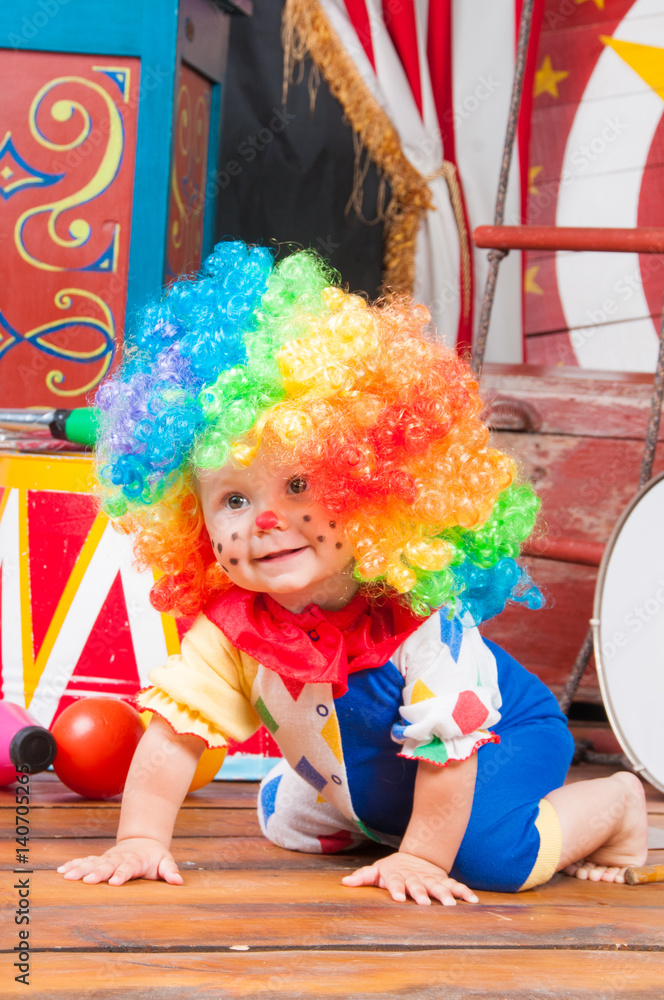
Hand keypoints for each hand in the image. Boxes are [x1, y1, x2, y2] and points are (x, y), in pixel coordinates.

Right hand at [57, 837, 182, 885]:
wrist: (143, 841)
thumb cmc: (155, 856)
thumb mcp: (165, 861)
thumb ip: (170, 870)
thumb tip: (178, 881)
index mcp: (135, 860)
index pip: (128, 867)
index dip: (122, 874)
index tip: (115, 882)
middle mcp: (118, 858)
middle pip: (107, 865)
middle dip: (97, 872)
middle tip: (87, 881)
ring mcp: (108, 858)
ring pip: (93, 862)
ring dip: (80, 869)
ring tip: (66, 876)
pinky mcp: (100, 860)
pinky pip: (85, 861)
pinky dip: (74, 865)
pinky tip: (61, 871)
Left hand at [341, 850, 478, 905]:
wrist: (416, 859)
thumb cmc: (392, 870)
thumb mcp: (377, 871)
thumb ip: (363, 877)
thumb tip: (344, 882)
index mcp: (398, 876)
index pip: (396, 883)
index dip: (396, 889)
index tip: (398, 898)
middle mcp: (416, 878)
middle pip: (419, 886)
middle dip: (422, 894)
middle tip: (425, 903)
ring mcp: (431, 880)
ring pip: (439, 886)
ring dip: (445, 895)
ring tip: (452, 905)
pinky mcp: (443, 881)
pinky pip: (456, 886)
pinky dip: (465, 892)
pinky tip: (474, 901)